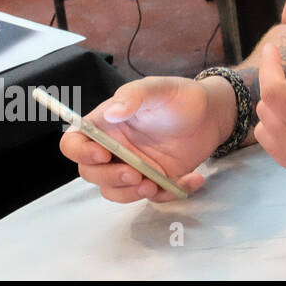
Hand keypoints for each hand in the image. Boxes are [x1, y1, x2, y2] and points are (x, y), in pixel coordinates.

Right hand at [59, 76, 225, 202]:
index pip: (73, 143)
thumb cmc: (179, 97)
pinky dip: (169, 194)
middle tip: (136, 174)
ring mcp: (133, 167)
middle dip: (110, 178)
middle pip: (91, 173)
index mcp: (105, 125)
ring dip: (130, 194)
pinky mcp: (155, 179)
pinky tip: (192, 179)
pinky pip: (152, 196)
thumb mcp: (158, 89)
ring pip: (115, 191)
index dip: (80, 153)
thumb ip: (134, 96)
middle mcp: (114, 149)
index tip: (103, 154)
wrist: (212, 114)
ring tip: (154, 184)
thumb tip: (112, 112)